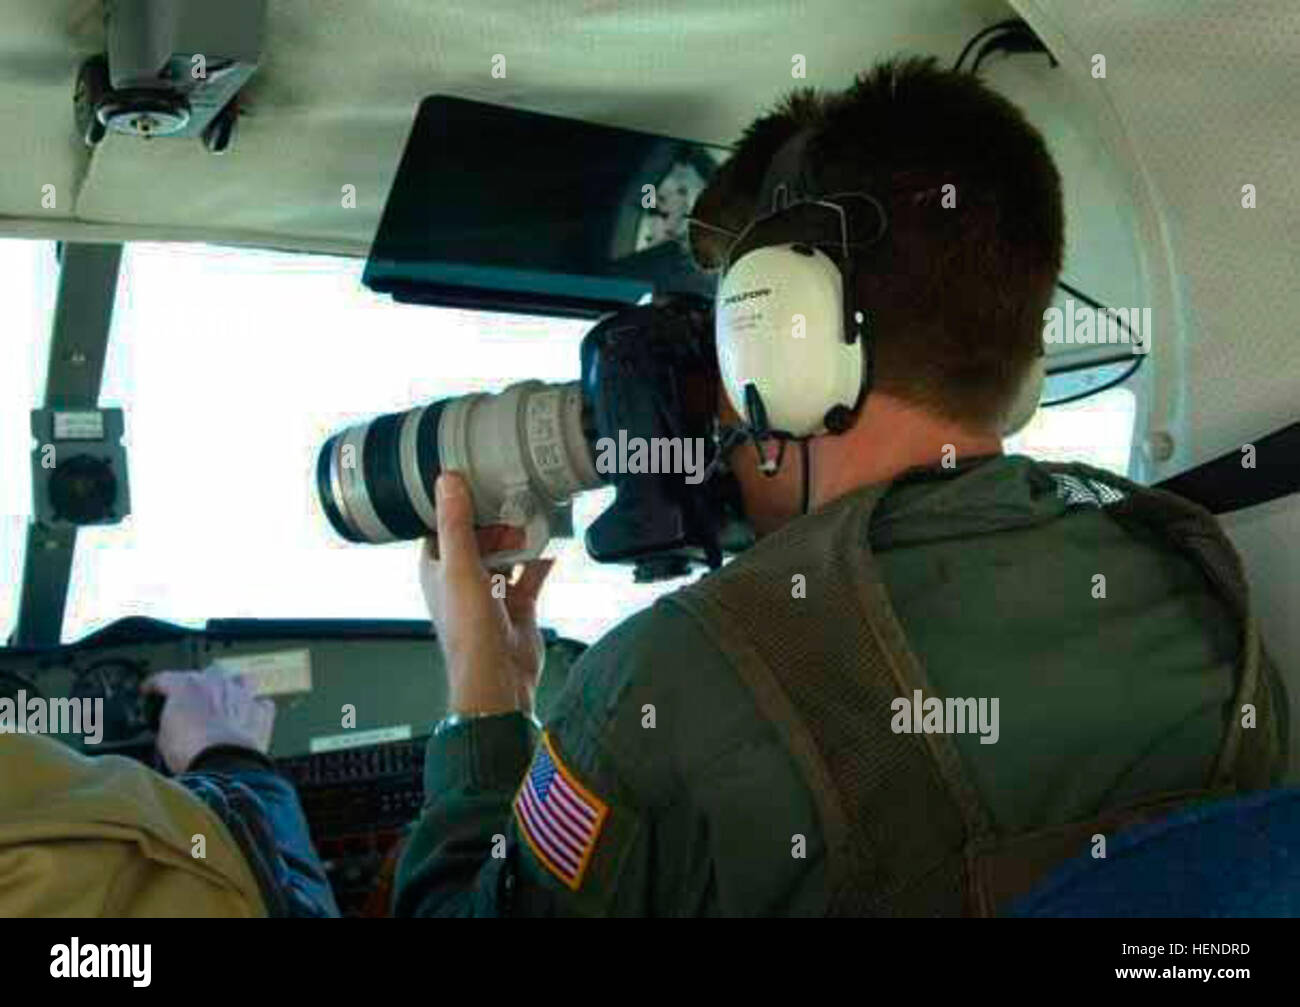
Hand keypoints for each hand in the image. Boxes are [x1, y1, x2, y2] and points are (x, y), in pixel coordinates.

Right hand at [143, 668, 275, 773]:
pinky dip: (254, 709)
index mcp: (187, 686)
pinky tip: (247, 718)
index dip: (154, 685)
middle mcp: (217, 684)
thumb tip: (170, 728)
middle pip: (204, 674)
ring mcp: (242, 695)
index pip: (164, 678)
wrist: (225, 766)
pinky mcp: (260, 712)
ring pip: (238, 680)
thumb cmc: (192, 753)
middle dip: (196, 686)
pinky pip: (260, 703)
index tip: (151, 690)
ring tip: (224, 700)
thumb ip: (167, 723)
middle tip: (190, 702)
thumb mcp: (163, 738)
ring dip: (230, 688)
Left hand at [419, 472, 554, 716]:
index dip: (457, 505)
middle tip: (514, 496)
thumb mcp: (460, 566)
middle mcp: (462, 578)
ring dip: (520, 538)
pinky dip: (541, 560)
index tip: (474, 480)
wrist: (499, 674)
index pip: (443, 527)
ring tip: (534, 516)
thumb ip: (456, 524)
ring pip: (507, 554)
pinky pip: (531, 574)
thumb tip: (447, 481)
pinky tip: (553, 544)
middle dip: (497, 519)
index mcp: (437, 568)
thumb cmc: (469, 629)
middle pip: (480, 537)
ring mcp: (492, 591)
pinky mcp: (518, 604)